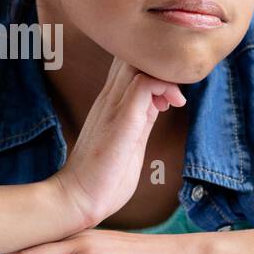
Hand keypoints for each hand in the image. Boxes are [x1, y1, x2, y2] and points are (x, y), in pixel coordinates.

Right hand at [51, 57, 186, 230]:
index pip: (128, 63)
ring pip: (138, 63)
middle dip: (161, 65)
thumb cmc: (103, 177)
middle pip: (133, 55)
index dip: (153, 67)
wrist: (77, 197)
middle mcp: (108, 97)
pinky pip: (144, 84)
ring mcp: (112, 106)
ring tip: (176, 98)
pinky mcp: (121, 119)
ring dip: (164, 73)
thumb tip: (158, 101)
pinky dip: (163, 85)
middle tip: (176, 92)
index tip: (169, 96)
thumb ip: (142, 118)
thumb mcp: (129, 141)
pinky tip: (172, 104)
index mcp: (108, 102)